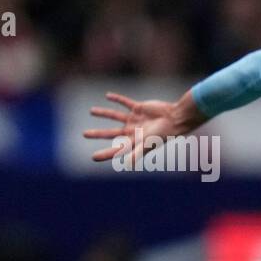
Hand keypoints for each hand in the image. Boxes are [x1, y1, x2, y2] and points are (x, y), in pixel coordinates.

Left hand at [82, 91, 204, 165]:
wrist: (175, 118)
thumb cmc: (163, 133)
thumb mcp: (148, 143)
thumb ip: (137, 153)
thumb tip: (127, 165)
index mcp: (135, 142)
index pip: (116, 149)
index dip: (105, 154)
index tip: (93, 157)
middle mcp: (134, 131)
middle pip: (112, 133)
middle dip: (98, 134)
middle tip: (84, 134)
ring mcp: (136, 119)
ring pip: (115, 116)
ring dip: (104, 113)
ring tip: (91, 111)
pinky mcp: (139, 108)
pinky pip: (125, 103)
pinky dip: (117, 99)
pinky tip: (107, 96)